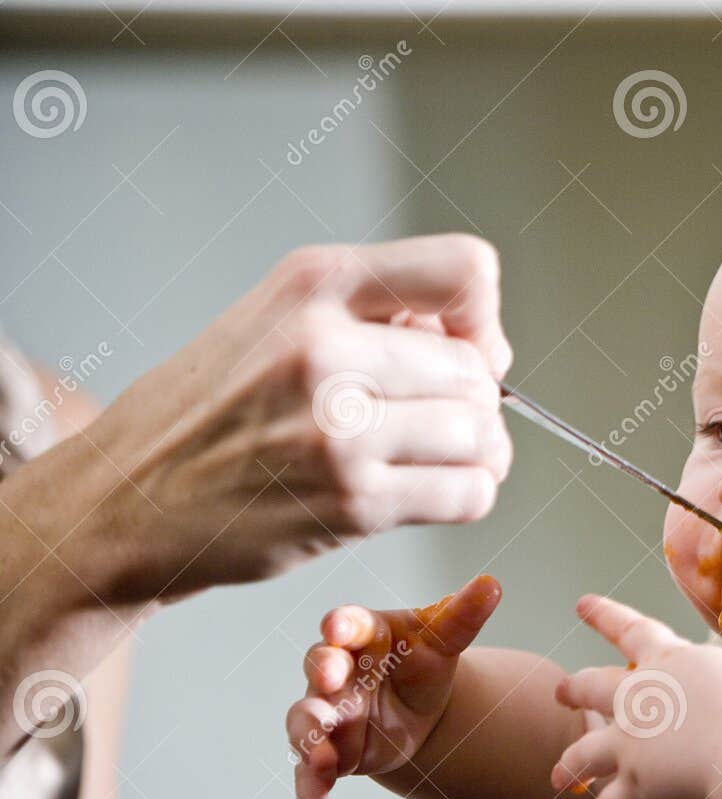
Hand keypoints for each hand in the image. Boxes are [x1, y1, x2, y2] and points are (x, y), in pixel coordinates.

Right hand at [31, 234, 514, 606]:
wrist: (128, 498)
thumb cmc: (211, 411)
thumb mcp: (278, 320)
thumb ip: (379, 316)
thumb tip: (490, 347)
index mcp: (313, 283)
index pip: (466, 271)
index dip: (482, 319)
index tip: (462, 350)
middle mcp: (323, 349)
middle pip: (478, 369)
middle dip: (476, 400)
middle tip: (440, 421)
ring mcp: (337, 430)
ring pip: (480, 434)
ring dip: (481, 453)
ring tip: (442, 458)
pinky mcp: (350, 502)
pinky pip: (468, 494)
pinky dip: (468, 495)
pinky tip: (433, 491)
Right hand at [286, 574, 500, 798]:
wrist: (421, 709)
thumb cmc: (423, 661)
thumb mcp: (444, 641)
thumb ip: (463, 616)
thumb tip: (491, 583)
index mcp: (362, 634)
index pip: (348, 623)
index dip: (342, 623)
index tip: (339, 624)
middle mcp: (335, 672)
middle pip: (319, 668)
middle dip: (322, 672)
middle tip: (329, 676)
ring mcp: (327, 714)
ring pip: (306, 725)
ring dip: (309, 740)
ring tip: (322, 760)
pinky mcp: (328, 754)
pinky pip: (309, 778)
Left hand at [551, 593, 721, 798]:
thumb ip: (719, 679)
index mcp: (669, 660)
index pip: (631, 629)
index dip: (605, 616)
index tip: (582, 605)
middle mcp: (638, 697)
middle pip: (593, 688)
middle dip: (575, 690)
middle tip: (560, 691)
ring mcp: (630, 742)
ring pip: (585, 754)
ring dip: (570, 766)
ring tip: (559, 778)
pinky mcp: (635, 784)